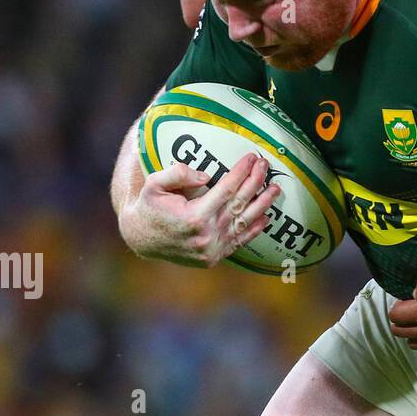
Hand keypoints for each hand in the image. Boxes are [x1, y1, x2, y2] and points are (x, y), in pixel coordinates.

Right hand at [124, 153, 280, 266]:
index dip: (241, 172)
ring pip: (244, 223)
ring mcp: (212, 249)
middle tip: (265, 165)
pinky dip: (254, 229)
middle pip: (240, 204)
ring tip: (275, 189)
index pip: (227, 190)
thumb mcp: (154, 185)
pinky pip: (239, 241)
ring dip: (263, 204)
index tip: (251, 157)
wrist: (141, 239)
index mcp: (194, 217)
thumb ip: (178, 174)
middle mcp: (207, 235)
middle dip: (255, 182)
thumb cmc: (150, 207)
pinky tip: (266, 216)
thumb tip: (206, 176)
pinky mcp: (214, 257)